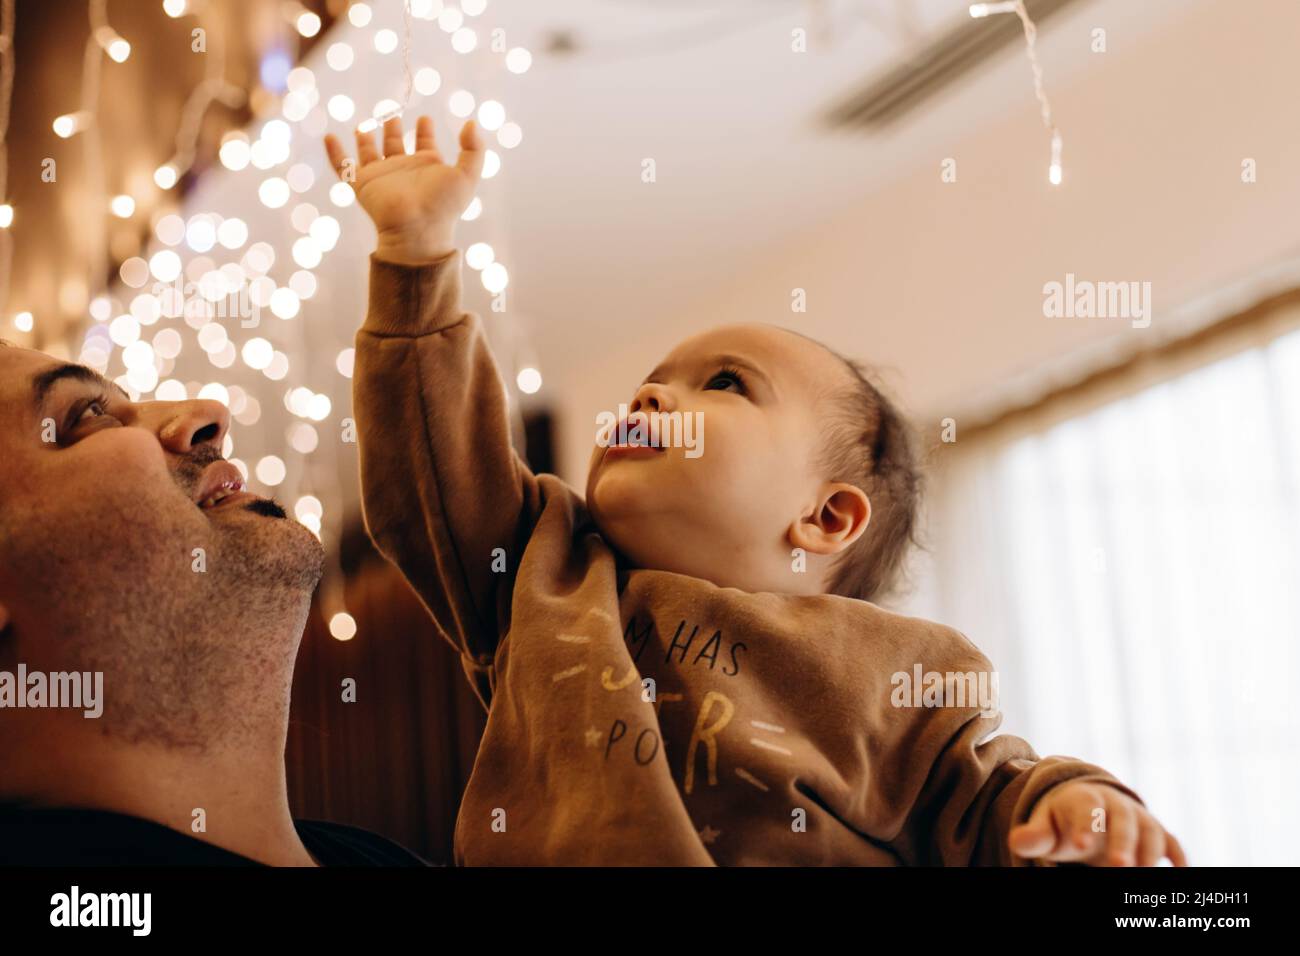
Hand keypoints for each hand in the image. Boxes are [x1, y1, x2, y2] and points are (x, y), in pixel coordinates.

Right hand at [324, 114, 483, 265]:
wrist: (418, 229)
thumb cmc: (444, 205)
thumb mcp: (467, 174)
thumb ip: (474, 149)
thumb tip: (470, 123)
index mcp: (427, 168)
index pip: (425, 145)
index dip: (425, 132)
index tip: (425, 119)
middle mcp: (404, 171)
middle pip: (396, 146)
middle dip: (394, 130)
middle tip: (392, 115)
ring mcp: (382, 177)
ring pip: (370, 153)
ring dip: (366, 139)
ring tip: (364, 125)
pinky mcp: (363, 185)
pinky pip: (344, 166)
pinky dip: (335, 153)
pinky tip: (329, 137)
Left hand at [1008, 781, 1187, 865]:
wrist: (1091, 808)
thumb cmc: (1064, 822)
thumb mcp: (1047, 825)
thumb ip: (1034, 834)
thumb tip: (1017, 841)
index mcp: (1085, 799)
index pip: (1085, 809)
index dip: (1083, 825)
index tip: (1078, 845)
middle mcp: (1116, 805)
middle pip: (1122, 821)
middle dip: (1122, 843)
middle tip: (1118, 867)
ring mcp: (1139, 818)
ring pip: (1150, 831)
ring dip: (1150, 853)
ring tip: (1143, 875)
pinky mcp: (1156, 833)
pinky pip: (1172, 842)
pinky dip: (1178, 855)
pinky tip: (1181, 871)